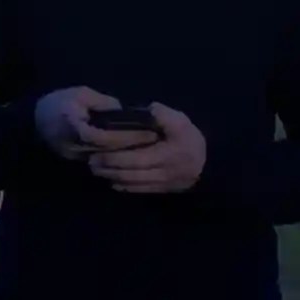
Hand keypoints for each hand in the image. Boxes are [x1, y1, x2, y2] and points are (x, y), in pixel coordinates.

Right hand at [34, 87, 160, 160]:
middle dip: (132, 147)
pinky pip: (100, 162)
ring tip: (149, 149)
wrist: (33, 121)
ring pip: (106, 160)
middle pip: (108, 152)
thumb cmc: (58, 102)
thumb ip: (101, 102)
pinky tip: (133, 154)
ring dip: (127, 155)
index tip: (148, 132)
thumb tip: (122, 110)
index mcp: (74, 126)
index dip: (127, 136)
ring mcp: (75, 156)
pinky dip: (117, 158)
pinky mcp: (77, 161)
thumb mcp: (79, 93)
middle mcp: (75, 145)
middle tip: (156, 142)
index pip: (104, 136)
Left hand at [87, 102, 205, 192]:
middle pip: (131, 174)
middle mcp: (163, 172)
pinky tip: (112, 181)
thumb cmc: (190, 139)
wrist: (208, 164)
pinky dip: (124, 187)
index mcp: (167, 155)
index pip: (136, 159)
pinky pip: (140, 191)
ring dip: (113, 178)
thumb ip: (164, 115)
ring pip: (133, 184)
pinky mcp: (161, 191)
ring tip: (97, 171)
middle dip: (109, 169)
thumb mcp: (182, 121)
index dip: (115, 158)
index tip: (98, 153)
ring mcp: (162, 184)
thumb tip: (149, 109)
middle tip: (91, 163)